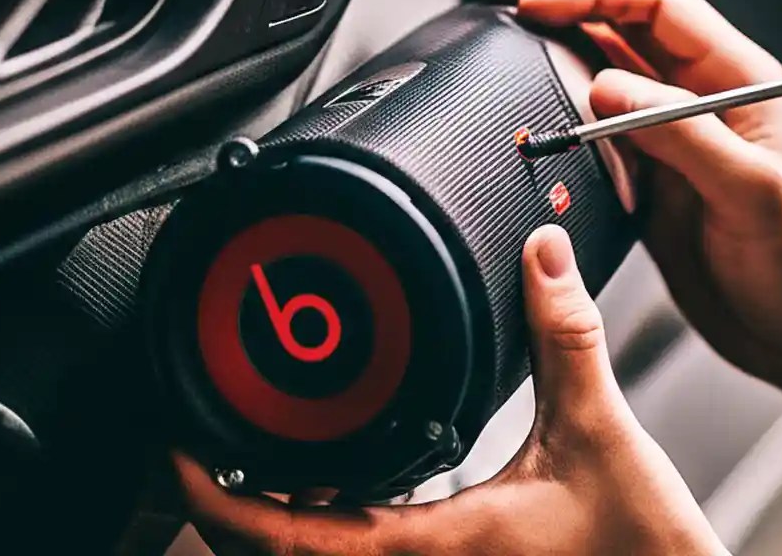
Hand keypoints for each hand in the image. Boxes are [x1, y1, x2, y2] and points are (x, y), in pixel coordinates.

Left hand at [173, 226, 726, 555]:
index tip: (180, 442)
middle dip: (226, 498)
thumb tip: (542, 254)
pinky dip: (320, 524)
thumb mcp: (601, 437)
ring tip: (260, 447)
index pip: (275, 537)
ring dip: (272, 513)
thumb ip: (566, 336)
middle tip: (207, 432)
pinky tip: (339, 482)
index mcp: (420, 551)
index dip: (209, 494)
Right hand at [477, 0, 781, 378]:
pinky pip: (590, 131)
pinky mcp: (646, 181)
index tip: (534, 1)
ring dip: (550, 46)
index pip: (657, 5)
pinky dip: (554, 113)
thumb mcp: (753, 190)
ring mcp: (669, 138)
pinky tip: (525, 105)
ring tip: (499, 28)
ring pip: (599, 70)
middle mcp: (700, 98)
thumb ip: (680, 133)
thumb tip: (603, 84)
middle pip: (619, 23)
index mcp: (738, 79)